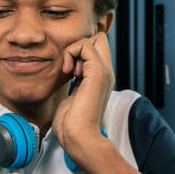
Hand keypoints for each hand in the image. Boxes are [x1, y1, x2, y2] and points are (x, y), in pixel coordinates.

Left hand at [51, 32, 113, 164]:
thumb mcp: (73, 97)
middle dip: (80, 45)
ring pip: (93, 38)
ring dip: (74, 49)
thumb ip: (76, 82)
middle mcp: (106, 72)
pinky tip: (68, 71)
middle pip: (99, 38)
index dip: (81, 51)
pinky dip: (71, 52)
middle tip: (71, 67)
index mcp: (100, 78)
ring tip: (70, 70)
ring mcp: (104, 71)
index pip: (97, 48)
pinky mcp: (97, 72)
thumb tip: (69, 71)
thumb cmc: (71, 124)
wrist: (79, 136)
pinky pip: (84, 44)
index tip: (70, 70)